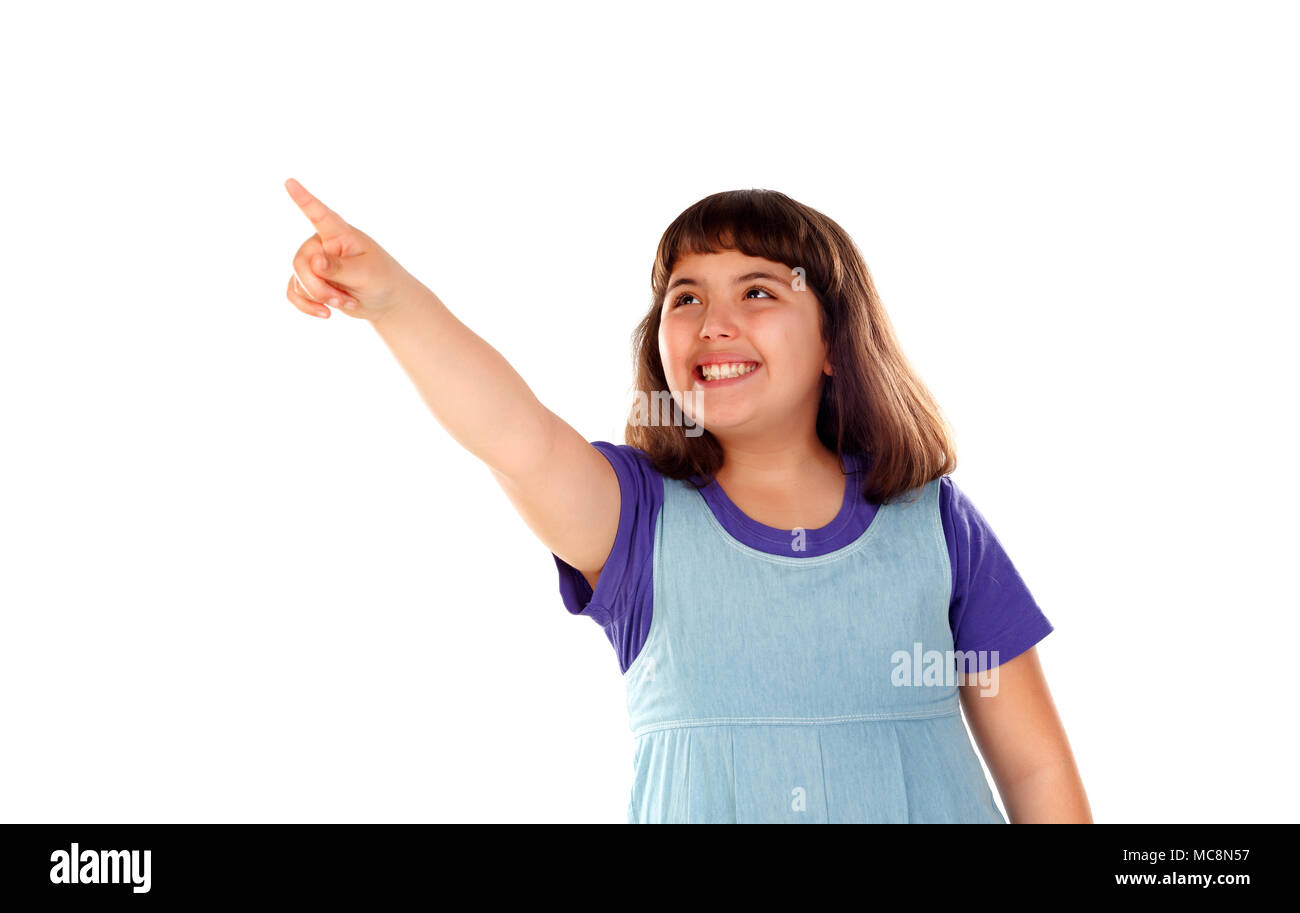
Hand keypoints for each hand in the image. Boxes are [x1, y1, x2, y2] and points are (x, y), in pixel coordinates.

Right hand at [283, 177, 414, 320]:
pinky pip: (294, 292)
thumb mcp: (366, 274)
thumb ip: (339, 267)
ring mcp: (314, 262)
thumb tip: (314, 261)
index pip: (320, 213)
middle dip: (318, 287)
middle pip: (301, 262)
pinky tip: (325, 314)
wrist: (385, 301)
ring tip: (344, 303)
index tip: (289, 182)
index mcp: (340, 234)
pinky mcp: (310, 280)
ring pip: (297, 279)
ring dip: (319, 298)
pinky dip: (307, 306)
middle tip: (341, 300)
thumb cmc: (382, 280)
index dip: (304, 199)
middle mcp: (322, 244)